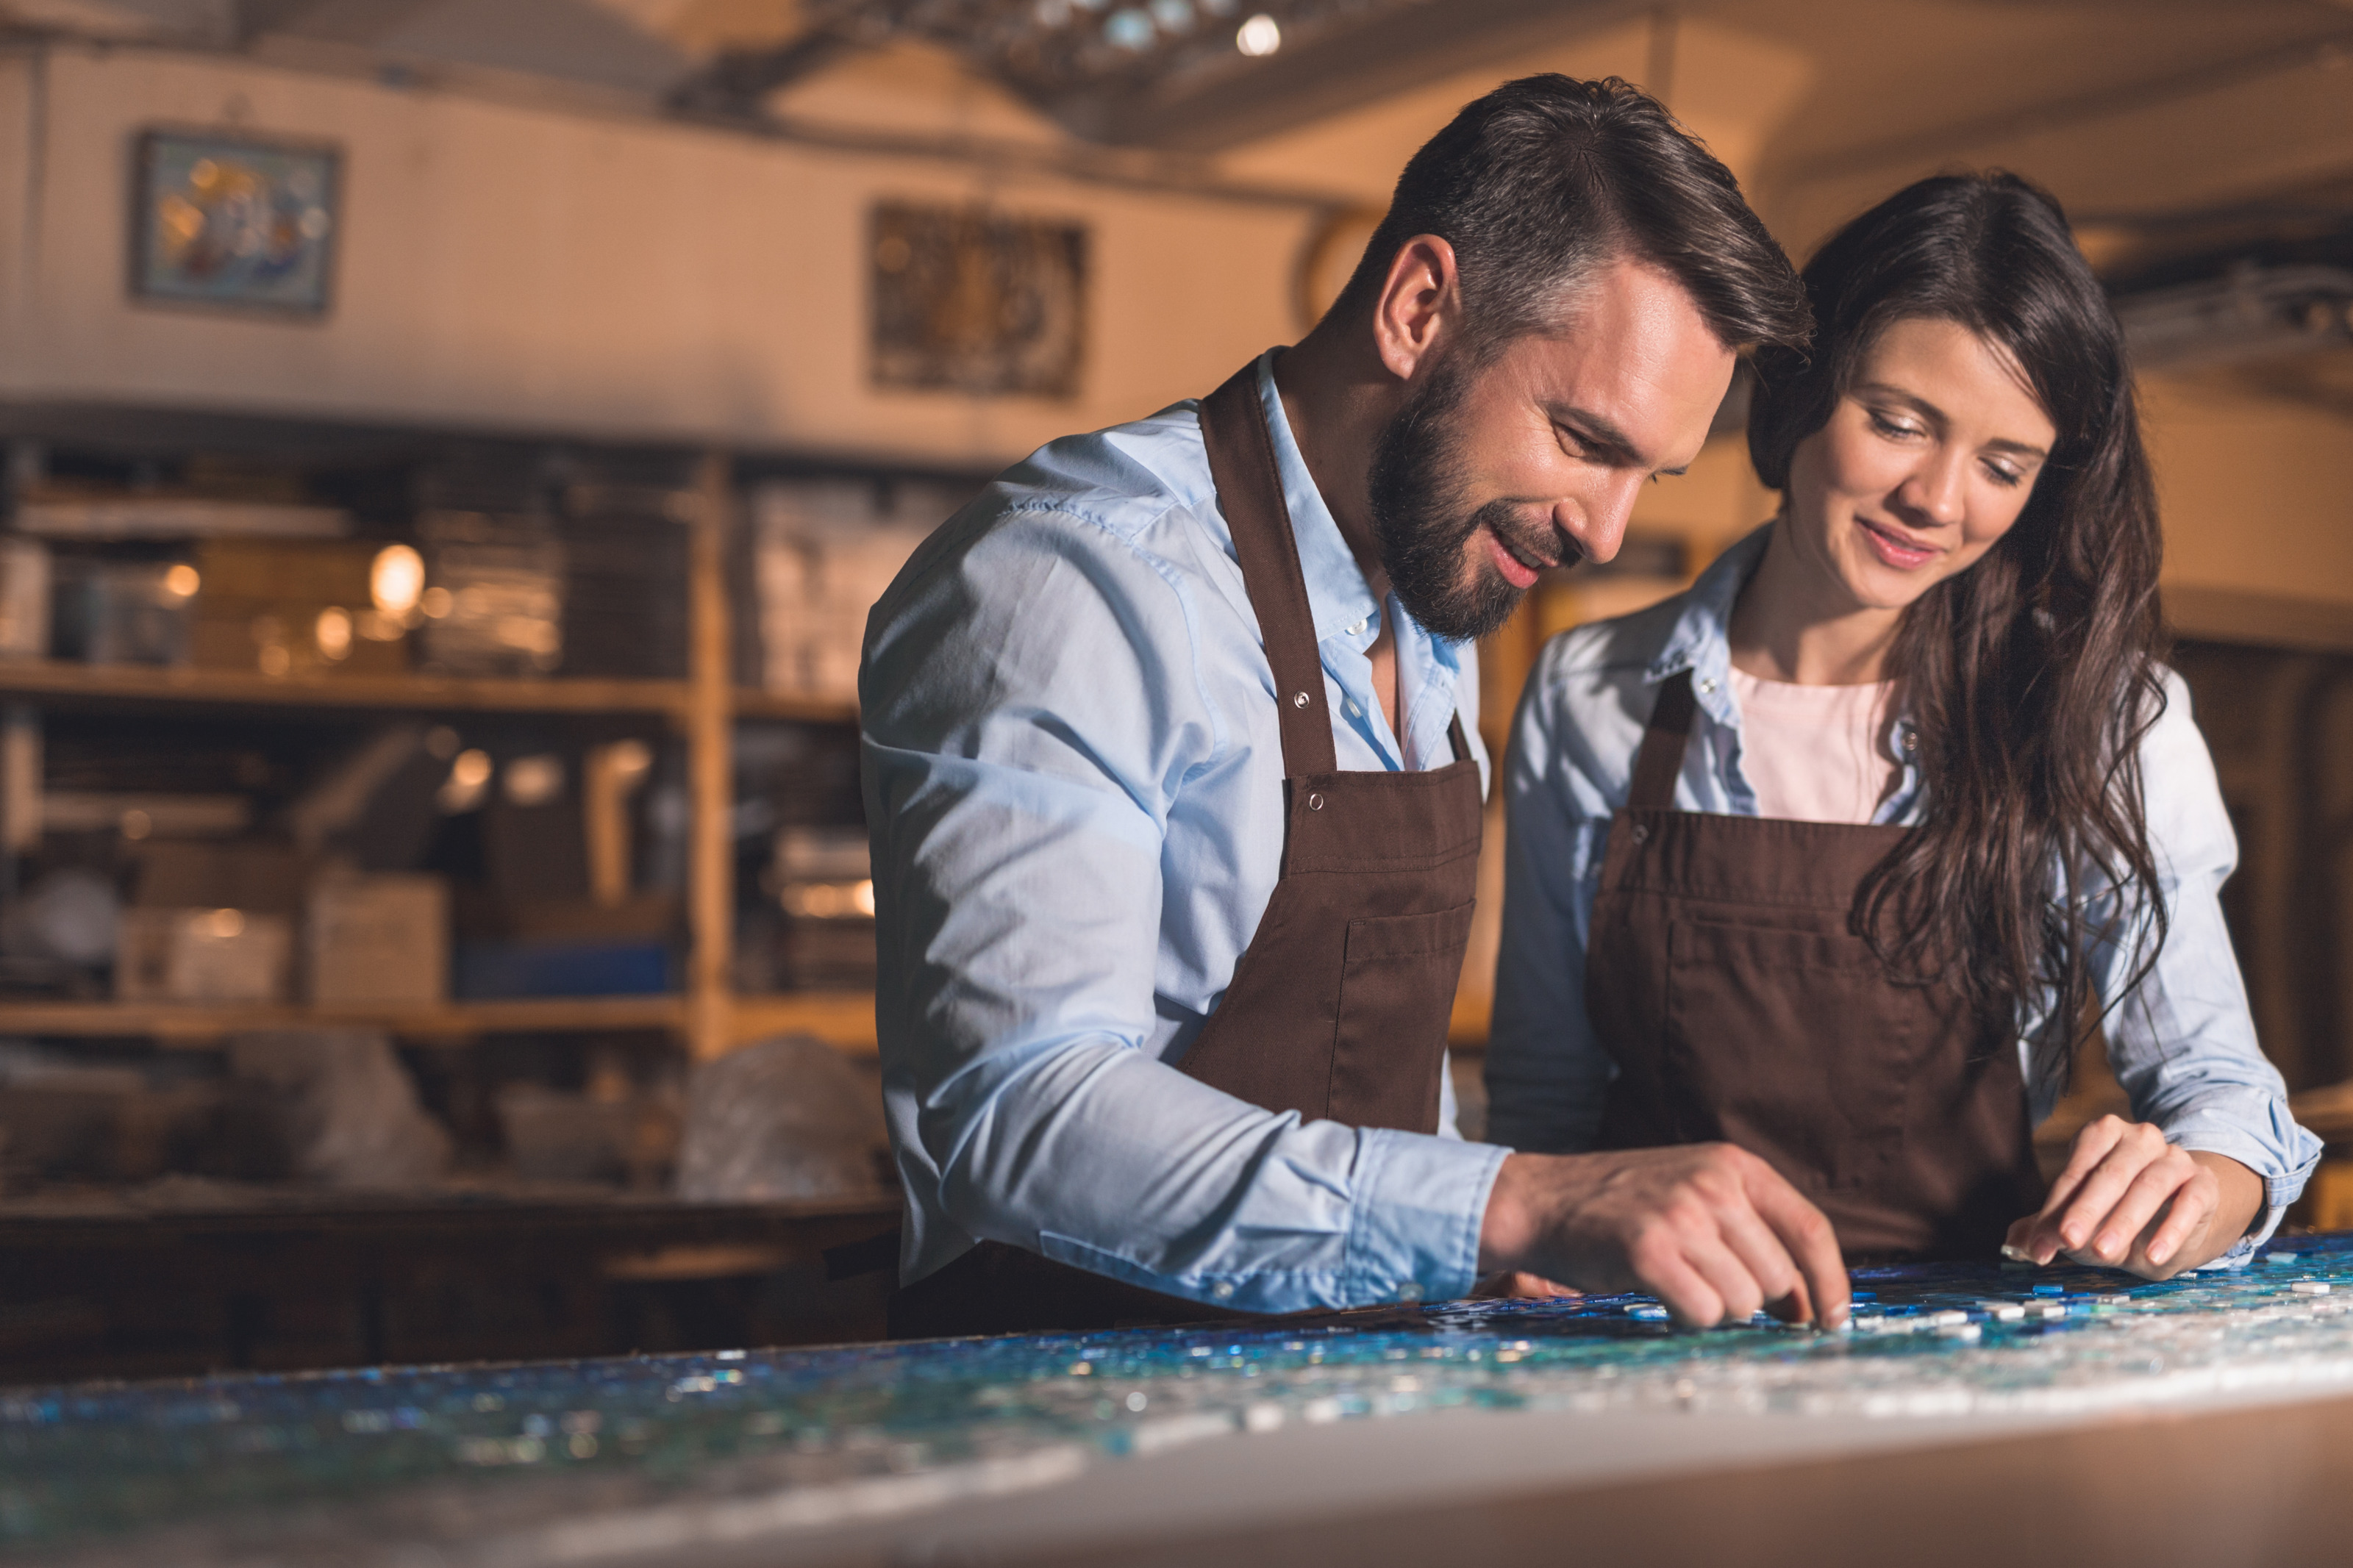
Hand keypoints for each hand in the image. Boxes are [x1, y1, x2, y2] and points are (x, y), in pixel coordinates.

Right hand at [1478, 1143, 1847, 1329]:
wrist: (1542, 1200)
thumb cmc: (1622, 1206)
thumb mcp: (1694, 1192)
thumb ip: (1751, 1233)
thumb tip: (1807, 1306)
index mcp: (1732, 1165)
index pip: (1809, 1229)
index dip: (1830, 1282)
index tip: (1832, 1320)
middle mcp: (1713, 1185)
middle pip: (1777, 1276)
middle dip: (1752, 1299)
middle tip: (1709, 1287)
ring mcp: (1681, 1216)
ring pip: (1743, 1301)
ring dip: (1715, 1308)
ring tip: (1677, 1282)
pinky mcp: (1649, 1251)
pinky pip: (1702, 1313)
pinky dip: (1687, 1316)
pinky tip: (1659, 1293)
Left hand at [2007, 1116, 2262, 1279]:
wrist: (2184, 1215)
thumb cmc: (2121, 1210)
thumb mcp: (2085, 1218)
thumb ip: (2051, 1226)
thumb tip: (2016, 1243)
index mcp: (2101, 1135)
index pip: (2075, 1172)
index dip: (2055, 1210)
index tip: (2041, 1247)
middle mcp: (2139, 1138)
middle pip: (2110, 1173)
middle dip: (2087, 1210)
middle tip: (2070, 1241)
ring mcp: (2175, 1157)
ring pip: (2149, 1185)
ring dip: (2125, 1220)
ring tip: (2105, 1252)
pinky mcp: (2204, 1182)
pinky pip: (2189, 1202)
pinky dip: (2171, 1229)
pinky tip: (2153, 1254)